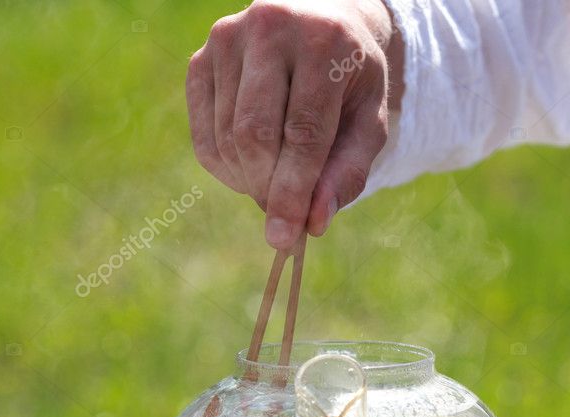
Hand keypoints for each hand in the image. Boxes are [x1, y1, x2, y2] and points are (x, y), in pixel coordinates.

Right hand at [186, 0, 402, 248]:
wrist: (321, 23)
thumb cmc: (349, 84)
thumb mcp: (368, 124)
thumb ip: (347, 174)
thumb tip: (312, 224)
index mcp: (324, 42)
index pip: (302, 133)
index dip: (292, 193)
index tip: (285, 239)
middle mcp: (271, 28)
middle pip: (254, 136)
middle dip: (267, 189)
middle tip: (283, 214)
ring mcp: (227, 39)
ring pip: (227, 139)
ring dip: (248, 181)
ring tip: (274, 182)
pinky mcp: (200, 59)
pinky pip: (204, 137)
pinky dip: (226, 169)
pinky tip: (250, 166)